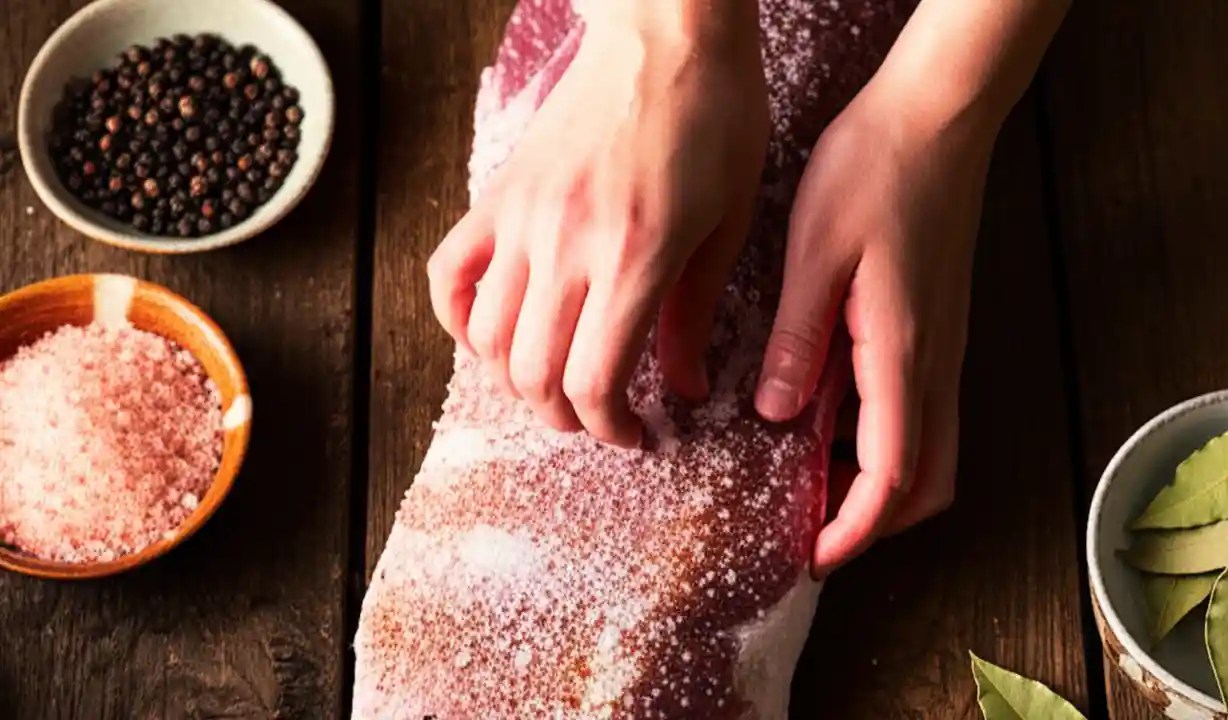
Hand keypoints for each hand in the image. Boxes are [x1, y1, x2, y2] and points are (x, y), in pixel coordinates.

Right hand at [428, 4, 767, 446]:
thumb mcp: (728, 222)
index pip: (593, 381)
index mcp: (634, 257)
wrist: (666, 33)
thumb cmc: (715, 117)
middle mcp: (567, 246)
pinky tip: (488, 336)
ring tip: (551, 384)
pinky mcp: (498, 196)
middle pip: (533, 373)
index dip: (609, 428)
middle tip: (596, 418)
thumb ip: (696, 313)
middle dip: (564, 416)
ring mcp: (522, 220)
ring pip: (487, 338)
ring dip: (515, 380)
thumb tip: (684, 387)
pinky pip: (449, 273)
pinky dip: (457, 320)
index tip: (634, 436)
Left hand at [754, 76, 999, 576]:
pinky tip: (824, 411)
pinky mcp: (937, 327)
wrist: (936, 118)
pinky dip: (880, 436)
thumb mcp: (816, 256)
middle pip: (928, 481)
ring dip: (878, 480)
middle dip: (875, 521)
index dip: (853, 528)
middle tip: (812, 527)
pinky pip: (919, 409)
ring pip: (929, 449)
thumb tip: (776, 414)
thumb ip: (799, 342)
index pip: (890, 477)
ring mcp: (943, 346)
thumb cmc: (875, 174)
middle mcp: (935, 363)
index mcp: (903, 355)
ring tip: (809, 478)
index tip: (810, 554)